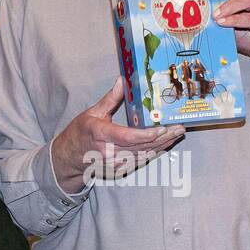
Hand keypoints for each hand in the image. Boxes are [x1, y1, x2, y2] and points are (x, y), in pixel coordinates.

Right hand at [50, 81, 183, 192]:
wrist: (69, 157)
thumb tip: (123, 80)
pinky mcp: (120, 170)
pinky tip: (165, 143)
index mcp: (100, 134)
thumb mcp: (92, 112)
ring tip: (177, 133)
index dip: (148, 134)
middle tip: (179, 127)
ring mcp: (114, 164)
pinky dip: (154, 152)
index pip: (128, 136)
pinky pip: (141, 160)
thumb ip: (110, 98)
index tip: (163, 127)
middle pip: (141, 146)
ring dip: (163, 145)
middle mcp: (108, 152)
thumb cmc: (80, 132)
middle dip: (163, 137)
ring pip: (144, 155)